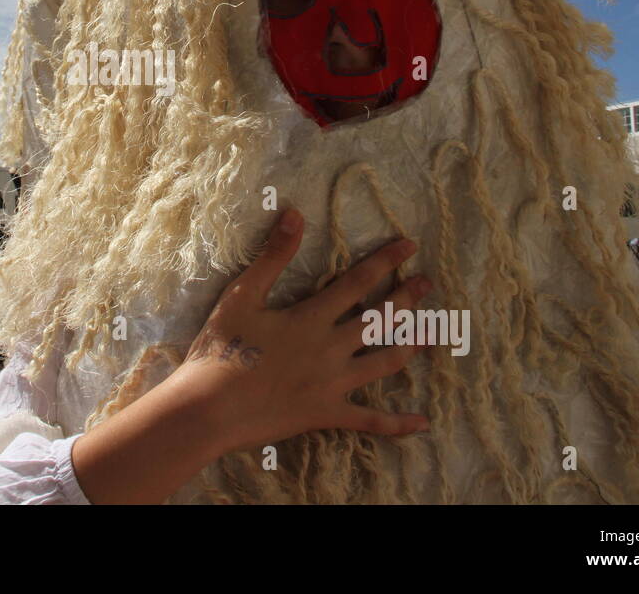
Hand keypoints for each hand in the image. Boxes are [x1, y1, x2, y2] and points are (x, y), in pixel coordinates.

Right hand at [174, 208, 430, 454]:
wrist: (209, 407)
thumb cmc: (221, 349)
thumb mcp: (242, 295)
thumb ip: (273, 256)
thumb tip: (296, 214)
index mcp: (312, 318)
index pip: (357, 282)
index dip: (385, 261)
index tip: (409, 245)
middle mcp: (331, 349)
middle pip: (379, 320)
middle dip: (407, 299)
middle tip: (427, 283)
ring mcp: (333, 384)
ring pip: (384, 363)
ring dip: (410, 346)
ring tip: (429, 334)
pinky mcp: (327, 414)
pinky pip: (370, 421)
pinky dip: (398, 423)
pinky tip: (422, 422)